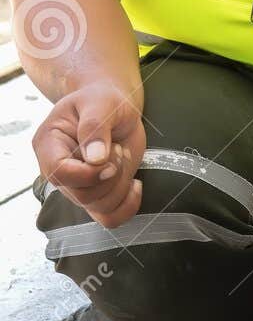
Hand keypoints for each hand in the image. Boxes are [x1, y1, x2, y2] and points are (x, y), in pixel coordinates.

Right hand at [33, 80, 144, 226]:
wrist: (115, 108)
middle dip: (112, 176)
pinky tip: (136, 184)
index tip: (110, 157)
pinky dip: (129, 207)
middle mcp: (59, 170)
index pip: (59, 174)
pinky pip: (110, 218)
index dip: (88, 173)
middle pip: (83, 195)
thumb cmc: (103, 101)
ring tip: (122, 156)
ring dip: (122, 186)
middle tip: (119, 149)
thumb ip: (95, 127)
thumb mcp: (100, 103)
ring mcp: (78, 186)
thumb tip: (95, 159)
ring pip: (100, 208)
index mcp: (49, 145)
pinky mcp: (99, 195)